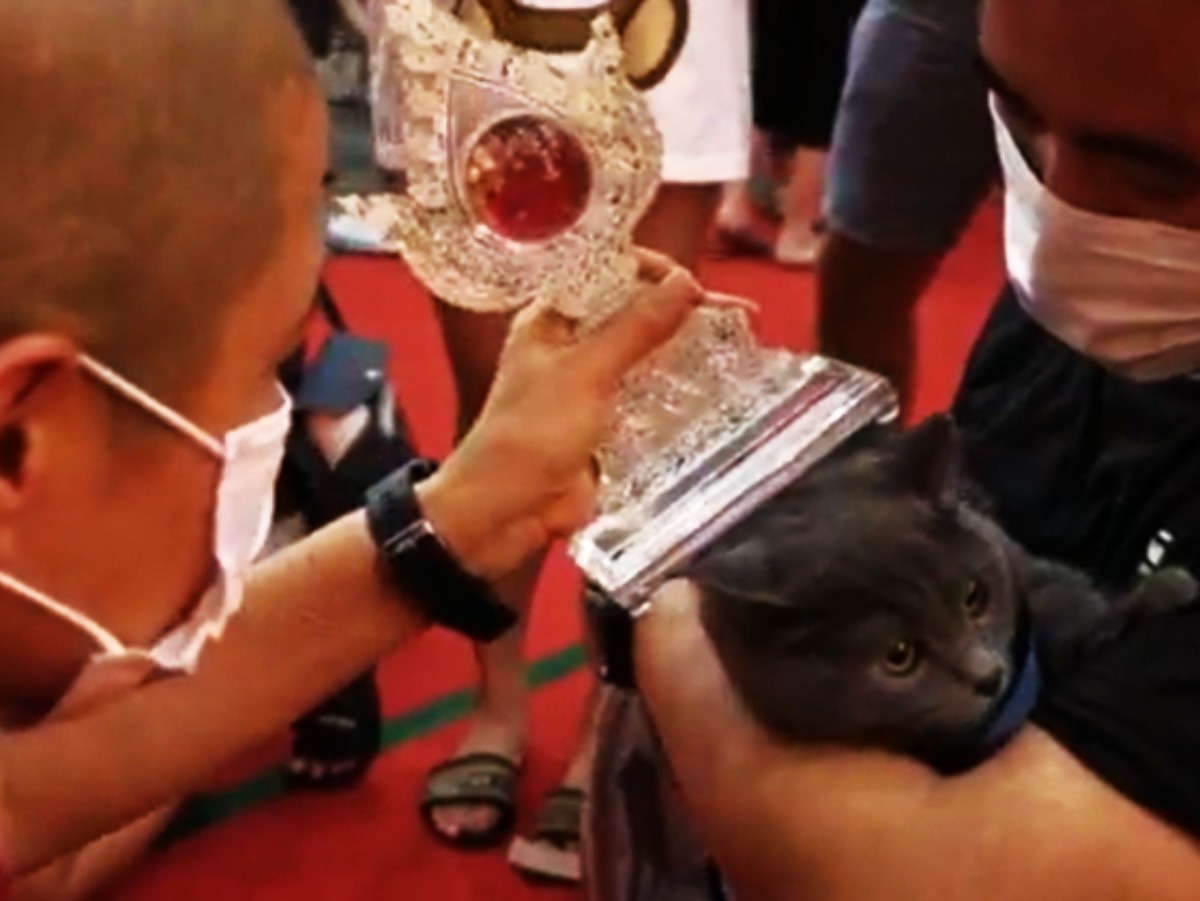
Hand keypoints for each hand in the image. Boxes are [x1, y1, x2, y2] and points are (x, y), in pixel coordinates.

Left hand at [417, 249, 702, 577]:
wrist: (506, 511)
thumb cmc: (529, 436)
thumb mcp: (585, 373)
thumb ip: (635, 328)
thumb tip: (684, 283)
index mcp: (550, 320)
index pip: (604, 273)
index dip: (649, 272)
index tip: (690, 285)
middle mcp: (570, 346)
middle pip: (631, 313)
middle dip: (677, 311)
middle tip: (732, 313)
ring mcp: (590, 385)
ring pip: (645, 354)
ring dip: (683, 350)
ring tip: (734, 345)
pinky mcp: (608, 423)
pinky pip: (648, 396)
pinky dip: (677, 391)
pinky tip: (714, 388)